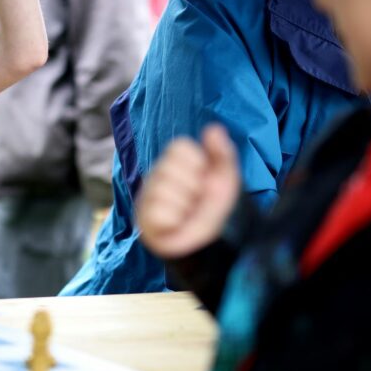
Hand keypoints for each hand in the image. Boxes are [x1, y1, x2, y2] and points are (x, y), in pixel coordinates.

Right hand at [137, 124, 240, 259]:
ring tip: (186, 214)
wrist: (214, 241)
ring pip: (166, 191)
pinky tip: (177, 225)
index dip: (197, 164)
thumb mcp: (226, 178)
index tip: (202, 179)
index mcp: (174, 162)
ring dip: (185, 207)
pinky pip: (160, 213)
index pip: (179, 147)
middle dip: (192, 188)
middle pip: (171, 168)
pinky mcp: (144, 220)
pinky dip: (174, 222)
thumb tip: (213, 128)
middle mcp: (156, 176)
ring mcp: (147, 198)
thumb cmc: (215, 208)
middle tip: (195, 200)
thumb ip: (222, 153)